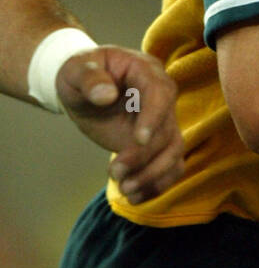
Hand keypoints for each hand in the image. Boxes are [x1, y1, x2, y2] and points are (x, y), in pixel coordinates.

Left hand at [56, 47, 183, 203]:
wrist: (84, 88)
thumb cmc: (80, 74)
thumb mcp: (75, 70)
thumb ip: (89, 78)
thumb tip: (105, 95)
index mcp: (145, 71)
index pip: (160, 93)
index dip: (153, 117)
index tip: (137, 140)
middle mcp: (161, 96)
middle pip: (168, 129)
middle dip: (144, 156)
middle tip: (115, 173)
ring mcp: (162, 121)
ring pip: (174, 151)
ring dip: (153, 175)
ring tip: (125, 190)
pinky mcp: (158, 142)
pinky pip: (170, 166)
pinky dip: (157, 184)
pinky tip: (134, 197)